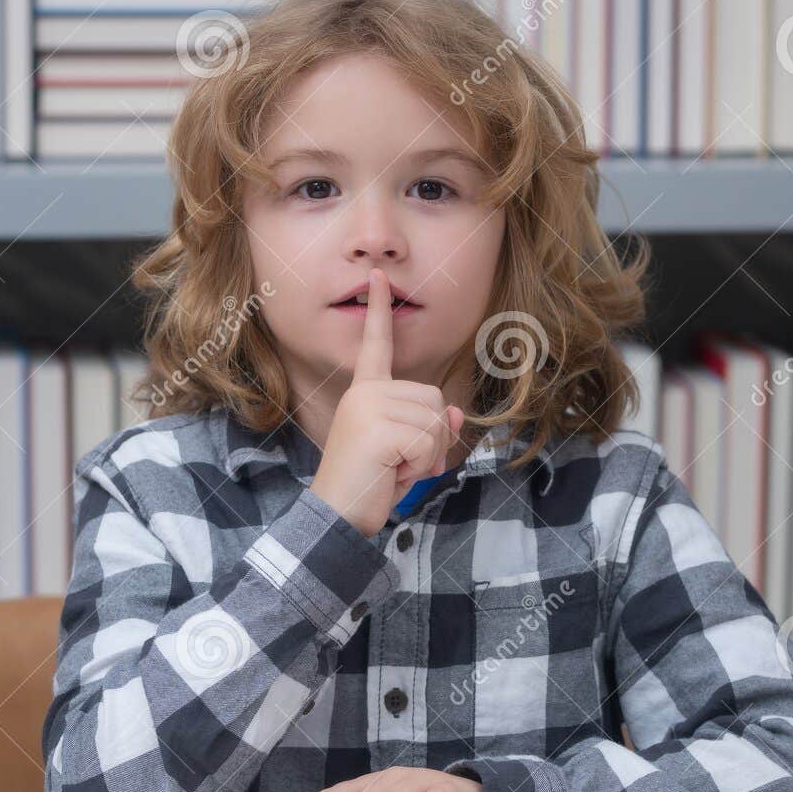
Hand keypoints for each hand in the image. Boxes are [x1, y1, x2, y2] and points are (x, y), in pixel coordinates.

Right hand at [309, 267, 465, 537]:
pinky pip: (428, 442)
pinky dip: (420, 466)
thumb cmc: (368, 484)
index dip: (379, 310)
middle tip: (399, 463)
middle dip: (431, 439)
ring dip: (426, 455)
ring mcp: (369, 407)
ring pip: (435, 420)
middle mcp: (365, 393)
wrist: (336, 516)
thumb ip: (429, 428)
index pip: (376, 345)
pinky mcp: (378, 429)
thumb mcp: (405, 452)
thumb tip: (456, 412)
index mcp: (365, 392)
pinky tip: (392, 474)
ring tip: (393, 468)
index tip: (378, 276)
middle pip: (434, 398)